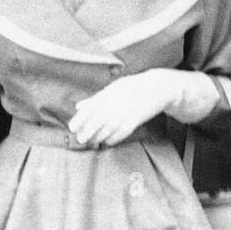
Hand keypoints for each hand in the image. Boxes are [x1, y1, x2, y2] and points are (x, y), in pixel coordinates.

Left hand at [69, 69, 219, 146]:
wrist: (158, 87)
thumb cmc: (133, 87)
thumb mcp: (114, 88)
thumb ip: (96, 98)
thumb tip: (79, 106)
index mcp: (110, 92)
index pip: (92, 106)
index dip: (80, 118)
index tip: (72, 128)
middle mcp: (117, 101)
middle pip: (99, 118)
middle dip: (88, 130)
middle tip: (80, 140)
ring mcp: (128, 110)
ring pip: (110, 127)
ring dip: (99, 137)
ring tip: (92, 143)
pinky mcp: (137, 118)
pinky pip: (123, 131)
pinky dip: (114, 138)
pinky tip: (107, 142)